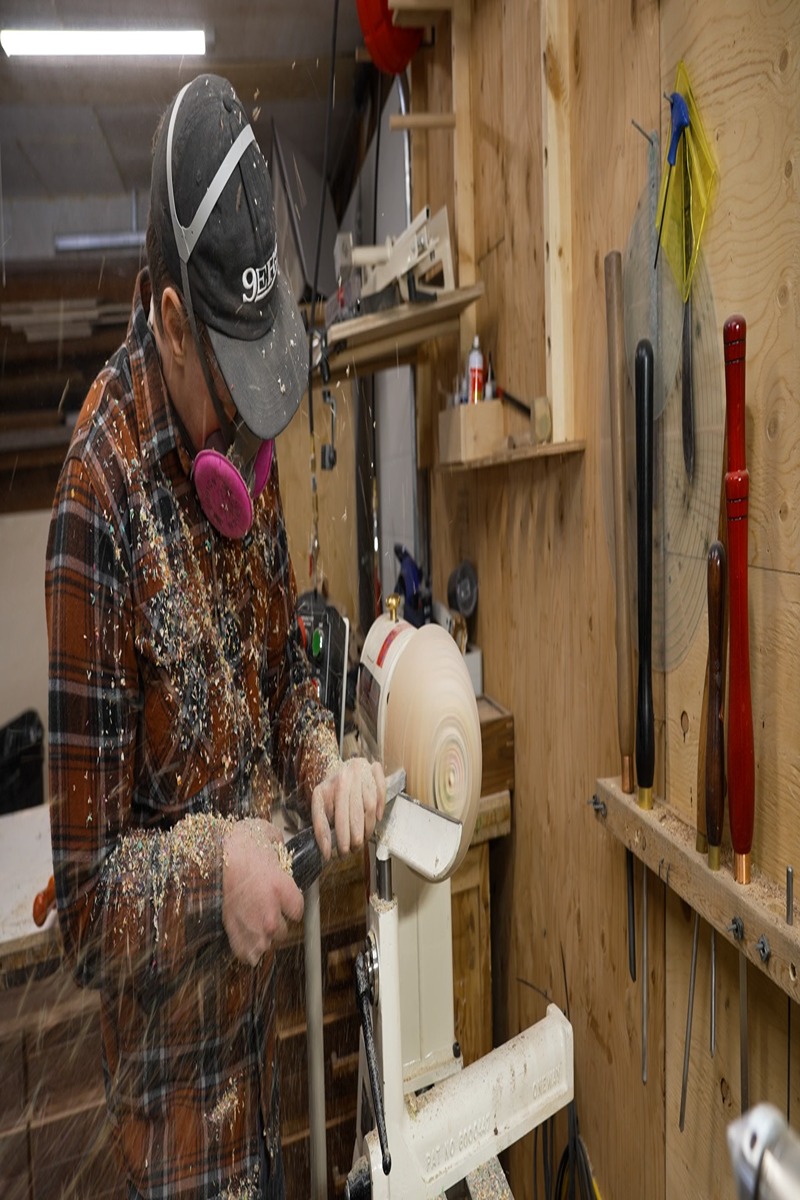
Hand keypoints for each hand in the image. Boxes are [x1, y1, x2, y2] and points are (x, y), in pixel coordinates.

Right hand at [222, 819, 303, 965]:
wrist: (215, 853)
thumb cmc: (243, 843)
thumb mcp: (271, 840)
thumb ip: (282, 852)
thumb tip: (282, 850)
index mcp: (284, 890)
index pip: (299, 911)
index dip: (291, 904)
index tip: (284, 899)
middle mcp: (271, 912)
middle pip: (283, 931)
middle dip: (276, 920)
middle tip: (265, 907)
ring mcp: (252, 925)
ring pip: (266, 943)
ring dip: (261, 934)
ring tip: (253, 921)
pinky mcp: (233, 930)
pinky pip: (246, 952)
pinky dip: (247, 949)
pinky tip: (246, 939)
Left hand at [311, 758, 385, 860]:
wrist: (337, 763)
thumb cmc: (329, 788)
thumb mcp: (318, 803)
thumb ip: (320, 827)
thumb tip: (326, 853)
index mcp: (331, 785)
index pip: (338, 815)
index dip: (342, 836)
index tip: (343, 851)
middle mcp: (347, 776)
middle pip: (356, 812)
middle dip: (356, 836)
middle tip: (354, 849)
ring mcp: (363, 771)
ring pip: (369, 805)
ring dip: (368, 827)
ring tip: (363, 839)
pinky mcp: (375, 770)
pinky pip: (381, 790)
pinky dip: (381, 805)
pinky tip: (377, 819)